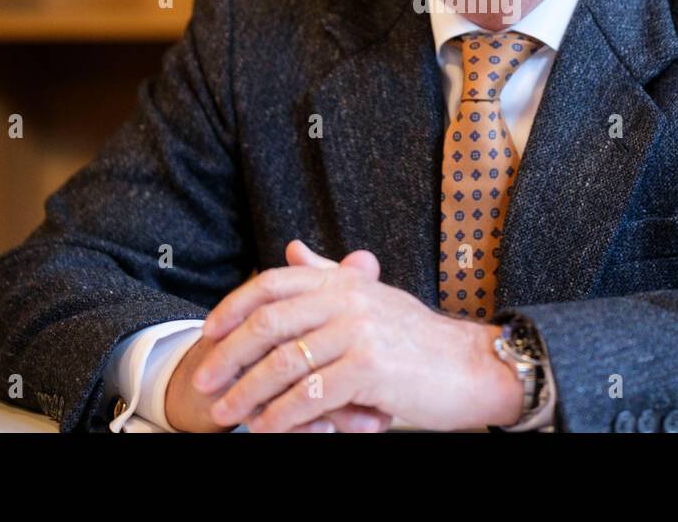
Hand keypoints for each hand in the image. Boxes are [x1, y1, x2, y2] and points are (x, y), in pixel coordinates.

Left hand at [192, 241, 524, 431]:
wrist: (473, 367)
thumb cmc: (421, 340)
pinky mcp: (370, 369)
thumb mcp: (374, 297)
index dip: (234, 305)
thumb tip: (293, 248)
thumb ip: (331, 274)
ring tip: (226, 415)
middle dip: (229, 355)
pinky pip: (311, 396)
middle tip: (204, 381)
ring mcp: (359, 332)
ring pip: (284, 365)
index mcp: (345, 281)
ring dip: (247, 394)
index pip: (274, 283)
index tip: (209, 332)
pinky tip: (267, 428)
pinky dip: (282, 417)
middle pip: (269, 324)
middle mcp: (348, 299)